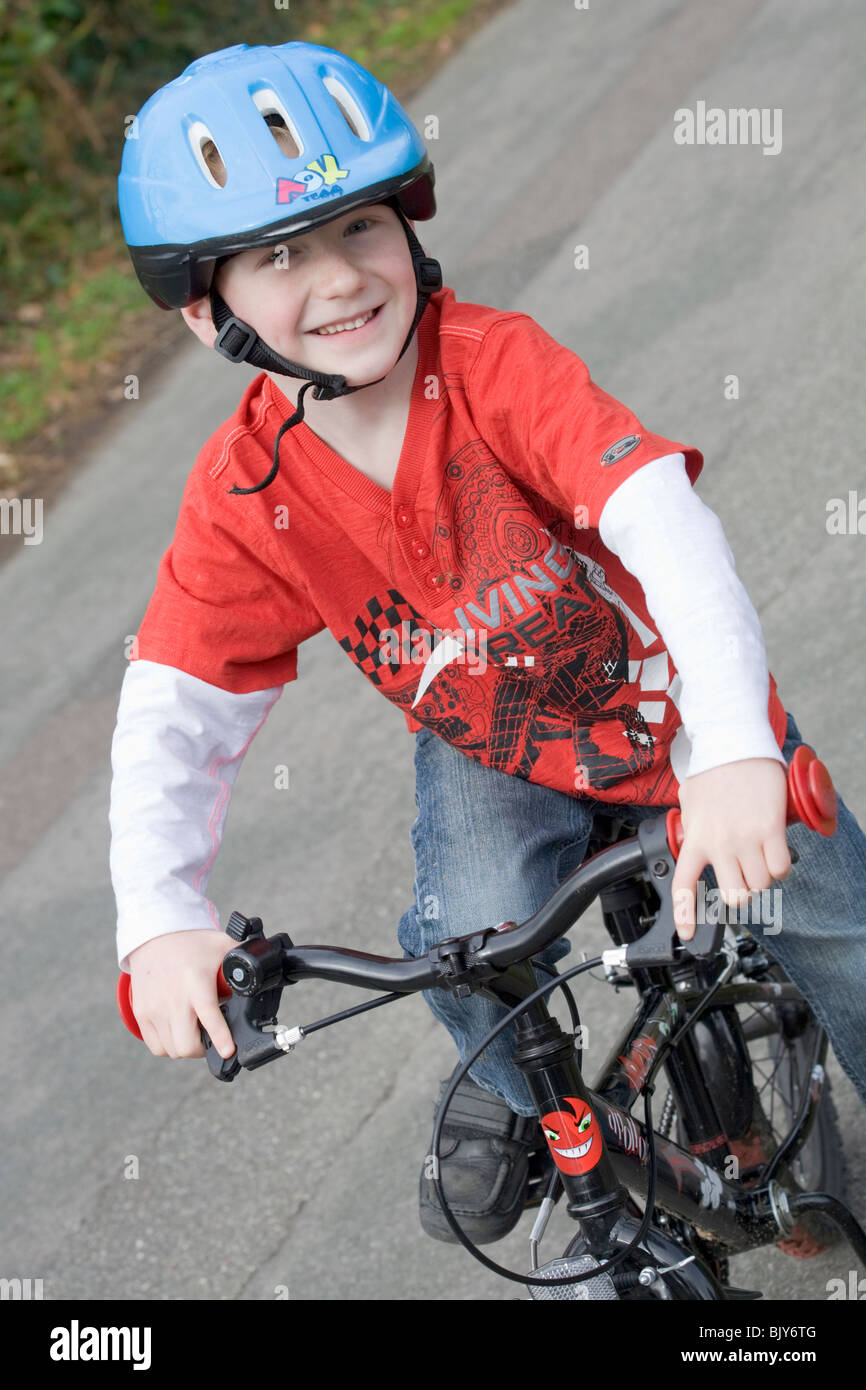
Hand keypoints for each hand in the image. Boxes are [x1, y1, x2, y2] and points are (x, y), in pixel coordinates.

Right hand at [127, 930, 236, 1059]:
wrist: (154, 936)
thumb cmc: (191, 943)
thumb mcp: (222, 946)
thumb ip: (243, 960)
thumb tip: (267, 970)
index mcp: (196, 983)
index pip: (209, 1016)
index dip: (220, 1037)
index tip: (228, 1051)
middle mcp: (173, 999)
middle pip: (187, 1045)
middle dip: (205, 1049)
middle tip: (213, 1039)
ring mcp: (154, 1008)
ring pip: (173, 1050)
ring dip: (188, 1048)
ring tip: (197, 1034)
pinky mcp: (142, 1014)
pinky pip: (157, 1047)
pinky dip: (170, 1047)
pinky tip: (179, 1033)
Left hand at [671, 758, 791, 938]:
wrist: (734, 742)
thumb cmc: (713, 769)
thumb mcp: (690, 802)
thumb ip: (693, 827)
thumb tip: (695, 839)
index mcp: (695, 839)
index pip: (684, 886)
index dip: (685, 916)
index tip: (688, 935)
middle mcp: (718, 844)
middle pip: (735, 897)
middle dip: (743, 891)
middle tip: (745, 875)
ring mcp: (744, 838)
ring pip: (761, 884)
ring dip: (764, 876)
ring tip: (761, 855)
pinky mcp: (769, 829)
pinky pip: (781, 868)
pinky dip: (782, 865)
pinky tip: (777, 852)